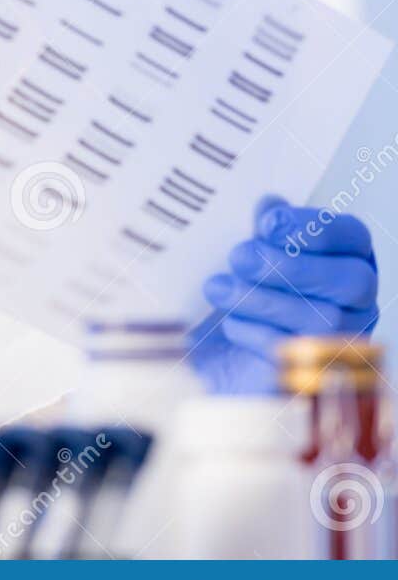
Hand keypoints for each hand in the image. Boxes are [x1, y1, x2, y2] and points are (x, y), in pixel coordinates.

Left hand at [188, 195, 378, 393]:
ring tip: (218, 288)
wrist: (224, 359)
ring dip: (262, 299)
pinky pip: (301, 353)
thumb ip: (268, 232)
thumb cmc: (248, 297)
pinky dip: (257, 333)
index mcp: (350, 260)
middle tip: (239, 256)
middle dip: (290, 266)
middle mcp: (360, 302)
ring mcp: (346, 340)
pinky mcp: (317, 374)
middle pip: (351, 280)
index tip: (267, 223)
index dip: (314, 227)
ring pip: (324, 319)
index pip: (352, 236)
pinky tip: (230, 323)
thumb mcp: (254, 258)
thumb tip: (271, 205)